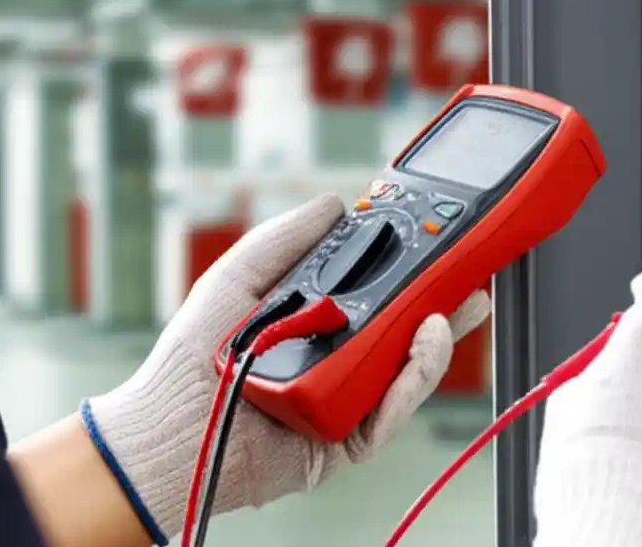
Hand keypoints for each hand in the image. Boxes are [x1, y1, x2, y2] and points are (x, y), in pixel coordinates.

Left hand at [82, 195, 490, 543]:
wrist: (173, 423)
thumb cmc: (196, 352)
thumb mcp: (240, 274)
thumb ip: (288, 236)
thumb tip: (334, 203)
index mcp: (323, 318)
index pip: (384, 290)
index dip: (418, 269)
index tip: (442, 242)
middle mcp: (341, 357)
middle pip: (410, 330)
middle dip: (447, 303)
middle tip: (468, 278)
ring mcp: (349, 397)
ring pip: (410, 370)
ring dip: (434, 343)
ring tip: (441, 316)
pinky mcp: (350, 438)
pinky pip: (392, 411)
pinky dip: (411, 383)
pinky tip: (418, 353)